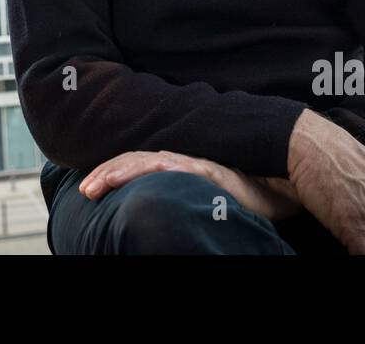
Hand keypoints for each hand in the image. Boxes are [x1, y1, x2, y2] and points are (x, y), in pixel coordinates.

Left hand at [78, 150, 304, 223]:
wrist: (279, 187)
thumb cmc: (241, 196)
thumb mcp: (200, 196)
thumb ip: (178, 192)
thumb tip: (152, 204)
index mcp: (175, 165)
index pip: (134, 163)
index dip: (109, 172)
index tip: (87, 187)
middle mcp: (181, 161)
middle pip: (134, 161)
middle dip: (105, 173)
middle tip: (85, 190)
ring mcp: (194, 165)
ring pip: (149, 163)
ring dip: (120, 172)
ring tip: (99, 185)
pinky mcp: (210, 173)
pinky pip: (179, 169)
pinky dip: (156, 171)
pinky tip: (142, 174)